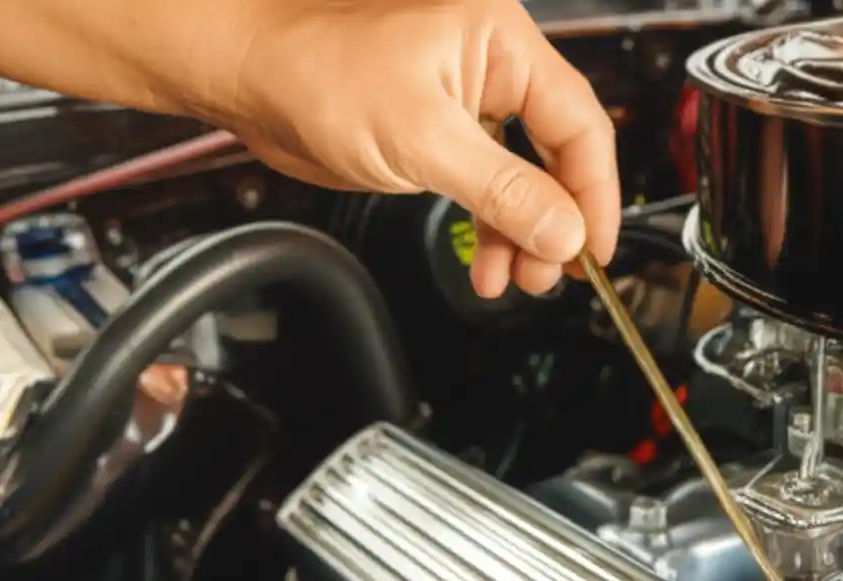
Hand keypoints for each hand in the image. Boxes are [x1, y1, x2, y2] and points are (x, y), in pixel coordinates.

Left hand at [216, 0, 620, 297]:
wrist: (248, 75)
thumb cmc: (315, 71)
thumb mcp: (423, 139)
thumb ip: (503, 190)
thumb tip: (563, 230)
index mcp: (501, 41)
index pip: (578, 123)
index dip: (594, 192)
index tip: (593, 248)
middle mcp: (491, 66)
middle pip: (557, 152)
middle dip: (556, 219)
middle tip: (549, 272)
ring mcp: (464, 100)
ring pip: (521, 176)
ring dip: (522, 233)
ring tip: (515, 277)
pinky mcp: (436, 132)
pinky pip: (484, 183)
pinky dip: (489, 226)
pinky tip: (487, 262)